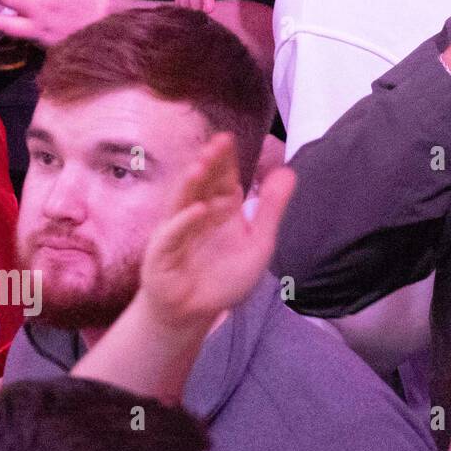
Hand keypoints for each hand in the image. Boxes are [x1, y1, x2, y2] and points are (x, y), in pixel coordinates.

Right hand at [137, 133, 294, 328]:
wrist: (196, 313)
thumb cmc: (224, 276)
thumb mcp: (258, 242)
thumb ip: (270, 209)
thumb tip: (289, 171)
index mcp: (220, 207)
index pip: (222, 176)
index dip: (225, 158)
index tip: (229, 137)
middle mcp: (196, 213)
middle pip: (202, 183)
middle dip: (209, 162)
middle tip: (218, 141)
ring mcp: (176, 231)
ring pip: (183, 202)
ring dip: (191, 183)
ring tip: (202, 164)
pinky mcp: (162, 254)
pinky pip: (172, 235)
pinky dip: (183, 222)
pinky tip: (198, 210)